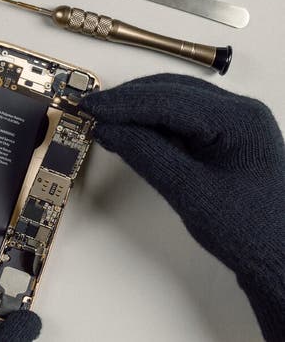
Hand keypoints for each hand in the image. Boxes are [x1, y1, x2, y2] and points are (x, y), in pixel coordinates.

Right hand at [83, 74, 284, 341]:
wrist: (279, 263)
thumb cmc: (248, 233)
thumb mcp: (189, 192)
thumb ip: (146, 154)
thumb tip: (108, 128)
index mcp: (240, 119)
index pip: (170, 100)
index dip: (125, 103)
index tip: (90, 107)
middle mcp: (239, 111)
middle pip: (172, 92)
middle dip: (129, 102)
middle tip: (92, 112)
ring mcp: (234, 121)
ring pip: (175, 100)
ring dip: (139, 109)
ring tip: (106, 121)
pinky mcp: (225, 134)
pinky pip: (182, 116)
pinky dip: (153, 122)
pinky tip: (132, 131)